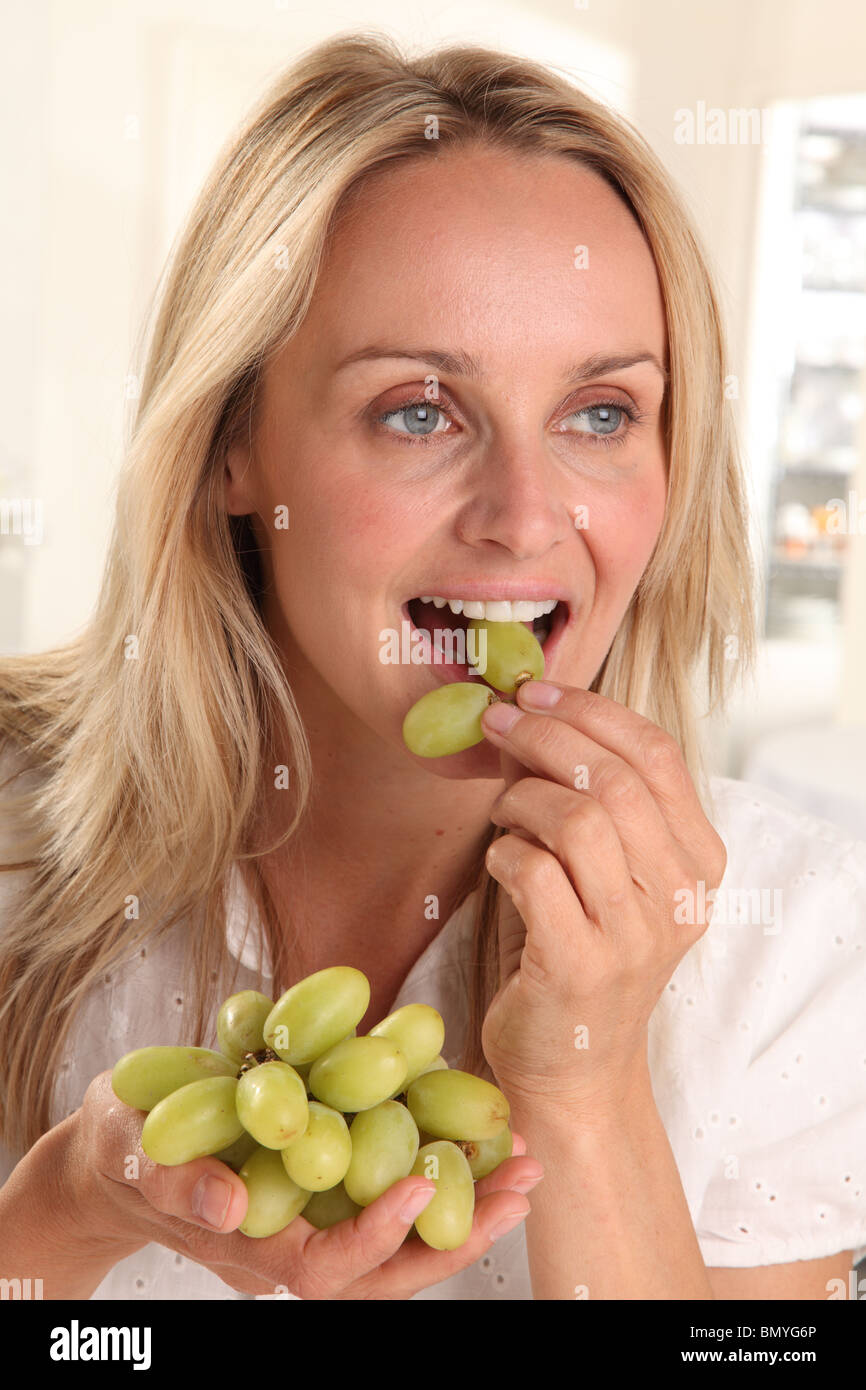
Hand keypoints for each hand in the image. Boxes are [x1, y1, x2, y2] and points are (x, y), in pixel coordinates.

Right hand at [58, 1071, 542, 1298]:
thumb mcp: (129, 1150)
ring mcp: (316, 1214)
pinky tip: (478, 1124)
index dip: (376, 1238)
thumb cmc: (119, 1148)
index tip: (422, 1187)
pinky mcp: (328, 1177)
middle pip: (389, 1269)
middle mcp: (297, 1242)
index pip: (327, 1270)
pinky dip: (438, 1159)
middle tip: (522, 1186)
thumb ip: (172, 1177)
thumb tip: (229, 1202)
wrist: (120, 1149)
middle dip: (459, 1233)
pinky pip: (392, 1183)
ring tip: (523, 1160)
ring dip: (467, 1200)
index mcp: (253, 1250)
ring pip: (402, 1233)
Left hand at [478, 679, 726, 1124]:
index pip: (658, 755)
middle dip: (544, 738)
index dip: (592, 711)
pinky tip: (498, 861)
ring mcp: (634, 936)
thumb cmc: (576, 947)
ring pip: (576, 821)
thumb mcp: (598, 868)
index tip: (536, 692)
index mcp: (698, 862)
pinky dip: (503, 852)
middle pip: (613, 781)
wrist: (573, 1064)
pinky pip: (533, 873)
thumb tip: (527, 715)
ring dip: (520, 797)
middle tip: (497, 723)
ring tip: (501, 809)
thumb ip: (580, 796)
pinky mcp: (580, 966)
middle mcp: (679, 897)